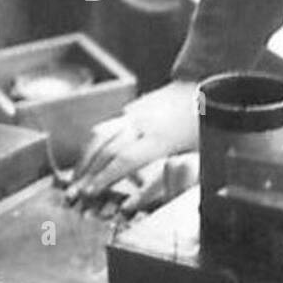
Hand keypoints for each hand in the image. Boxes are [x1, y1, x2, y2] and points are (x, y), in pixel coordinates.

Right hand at [67, 80, 199, 203]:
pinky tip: (90, 158)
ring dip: (84, 157)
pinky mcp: (132, 108)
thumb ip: (176, 177)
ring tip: (75, 177)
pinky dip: (93, 144)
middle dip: (87, 173)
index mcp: (160, 137)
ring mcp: (134, 112)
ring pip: (99, 134)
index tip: (91, 192)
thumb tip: (159, 194)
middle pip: (106, 149)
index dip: (105, 178)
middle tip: (74, 191)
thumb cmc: (206, 125)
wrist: (207, 88)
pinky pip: (106, 126)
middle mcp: (142, 122)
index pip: (124, 160)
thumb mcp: (200, 155)